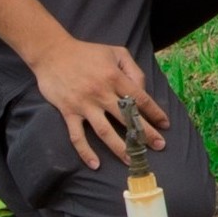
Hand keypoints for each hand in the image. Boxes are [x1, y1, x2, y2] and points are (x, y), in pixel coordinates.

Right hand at [32, 39, 169, 168]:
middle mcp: (101, 92)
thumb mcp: (115, 52)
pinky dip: (86, 152)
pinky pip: (77, 136)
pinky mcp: (69, 112)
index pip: (140, 98)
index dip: (155, 113)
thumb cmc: (86, 52)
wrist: (52, 53)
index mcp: (114, 76)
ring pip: (105, 131)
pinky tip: (95, 164)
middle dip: (145, 133)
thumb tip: (142, 89)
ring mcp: (84, 104)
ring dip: (120, 147)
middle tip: (159, 146)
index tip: (165, 125)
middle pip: (127, 117)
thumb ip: (133, 69)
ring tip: (132, 159)